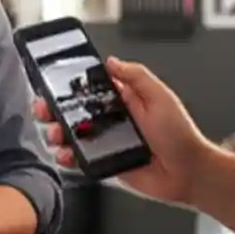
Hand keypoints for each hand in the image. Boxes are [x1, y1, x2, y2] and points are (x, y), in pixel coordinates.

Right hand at [32, 57, 213, 204]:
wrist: (189, 172)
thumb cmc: (181, 135)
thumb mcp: (160, 96)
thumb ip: (136, 76)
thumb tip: (112, 61)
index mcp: (125, 100)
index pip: (92, 88)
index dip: (71, 86)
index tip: (53, 84)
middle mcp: (114, 119)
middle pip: (75, 111)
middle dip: (55, 109)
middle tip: (45, 110)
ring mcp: (108, 142)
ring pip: (73, 135)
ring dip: (58, 133)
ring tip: (56, 134)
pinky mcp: (106, 163)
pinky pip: (81, 160)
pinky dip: (68, 157)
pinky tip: (65, 154)